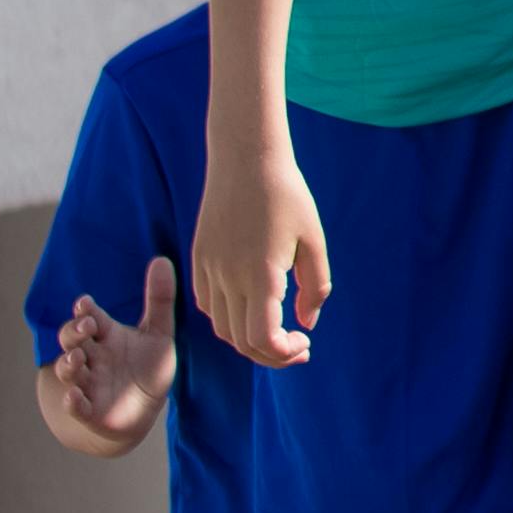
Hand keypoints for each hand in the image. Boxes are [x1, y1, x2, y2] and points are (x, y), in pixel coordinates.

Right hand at [43, 259, 181, 453]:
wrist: (144, 410)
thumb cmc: (147, 368)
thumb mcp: (158, 333)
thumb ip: (160, 299)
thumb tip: (161, 259)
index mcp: (107, 336)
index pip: (91, 318)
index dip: (86, 310)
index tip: (86, 302)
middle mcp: (93, 358)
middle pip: (72, 340)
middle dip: (74, 332)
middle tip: (86, 325)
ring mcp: (88, 384)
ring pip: (69, 371)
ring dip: (69, 364)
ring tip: (76, 357)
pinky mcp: (90, 411)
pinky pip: (76, 407)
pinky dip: (73, 402)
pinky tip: (74, 396)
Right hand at [195, 139, 328, 370]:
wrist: (245, 158)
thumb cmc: (287, 196)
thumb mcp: (313, 240)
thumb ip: (314, 287)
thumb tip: (306, 325)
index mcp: (260, 275)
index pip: (262, 338)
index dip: (283, 354)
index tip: (305, 343)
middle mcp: (228, 278)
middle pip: (240, 342)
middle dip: (271, 354)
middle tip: (298, 345)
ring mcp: (208, 270)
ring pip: (221, 327)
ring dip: (248, 339)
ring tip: (278, 330)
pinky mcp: (198, 261)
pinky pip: (208, 305)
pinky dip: (229, 318)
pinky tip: (253, 305)